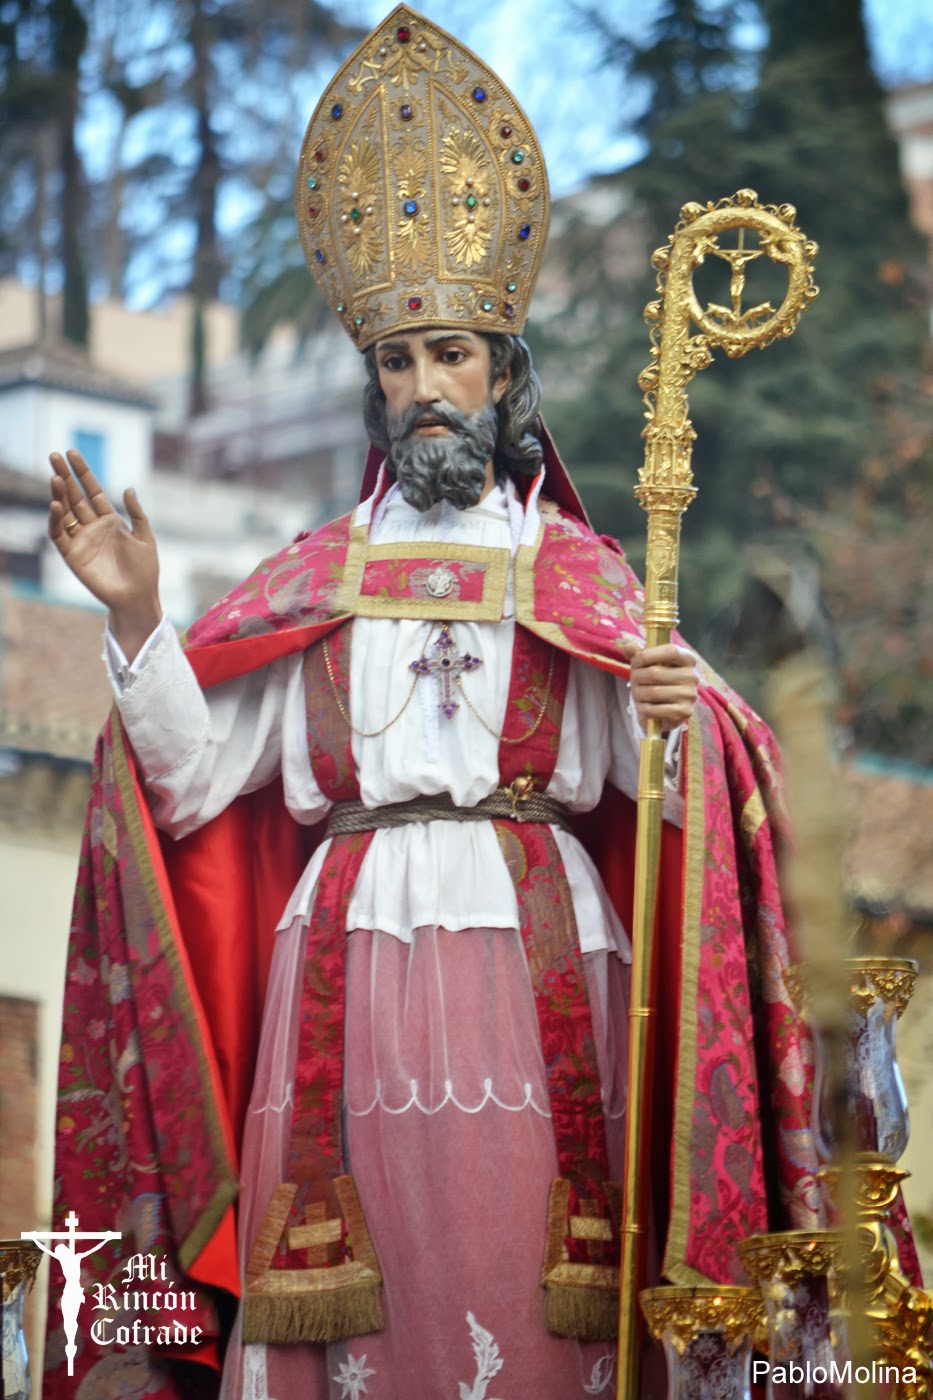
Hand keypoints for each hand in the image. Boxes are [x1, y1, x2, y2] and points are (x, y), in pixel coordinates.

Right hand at [48, 449, 161, 659]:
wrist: (137, 597)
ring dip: (59, 494)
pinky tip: (56, 504)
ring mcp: (81, 539)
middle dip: (65, 476)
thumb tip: (128, 488)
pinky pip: (59, 533)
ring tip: (55, 477)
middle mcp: (92, 527)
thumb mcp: (145, 537)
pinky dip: (56, 519)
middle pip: (75, 496)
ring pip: (65, 511)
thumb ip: (136, 513)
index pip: (92, 490)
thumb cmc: (145, 570)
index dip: (83, 472)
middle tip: (54, 455)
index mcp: (110, 520)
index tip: (72, 452)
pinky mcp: (72, 555)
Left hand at [623, 642, 697, 732]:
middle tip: (633, 682)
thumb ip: (638, 654)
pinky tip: (643, 707)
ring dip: (638, 694)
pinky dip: (643, 709)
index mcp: (687, 659)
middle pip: (655, 673)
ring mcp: (689, 695)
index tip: (635, 662)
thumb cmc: (657, 681)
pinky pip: (654, 710)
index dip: (647, 655)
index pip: (671, 651)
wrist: (667, 710)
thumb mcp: (648, 664)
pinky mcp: (684, 713)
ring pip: (653, 692)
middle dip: (636, 678)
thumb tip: (628, 647)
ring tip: (637, 695)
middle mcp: (692, 676)